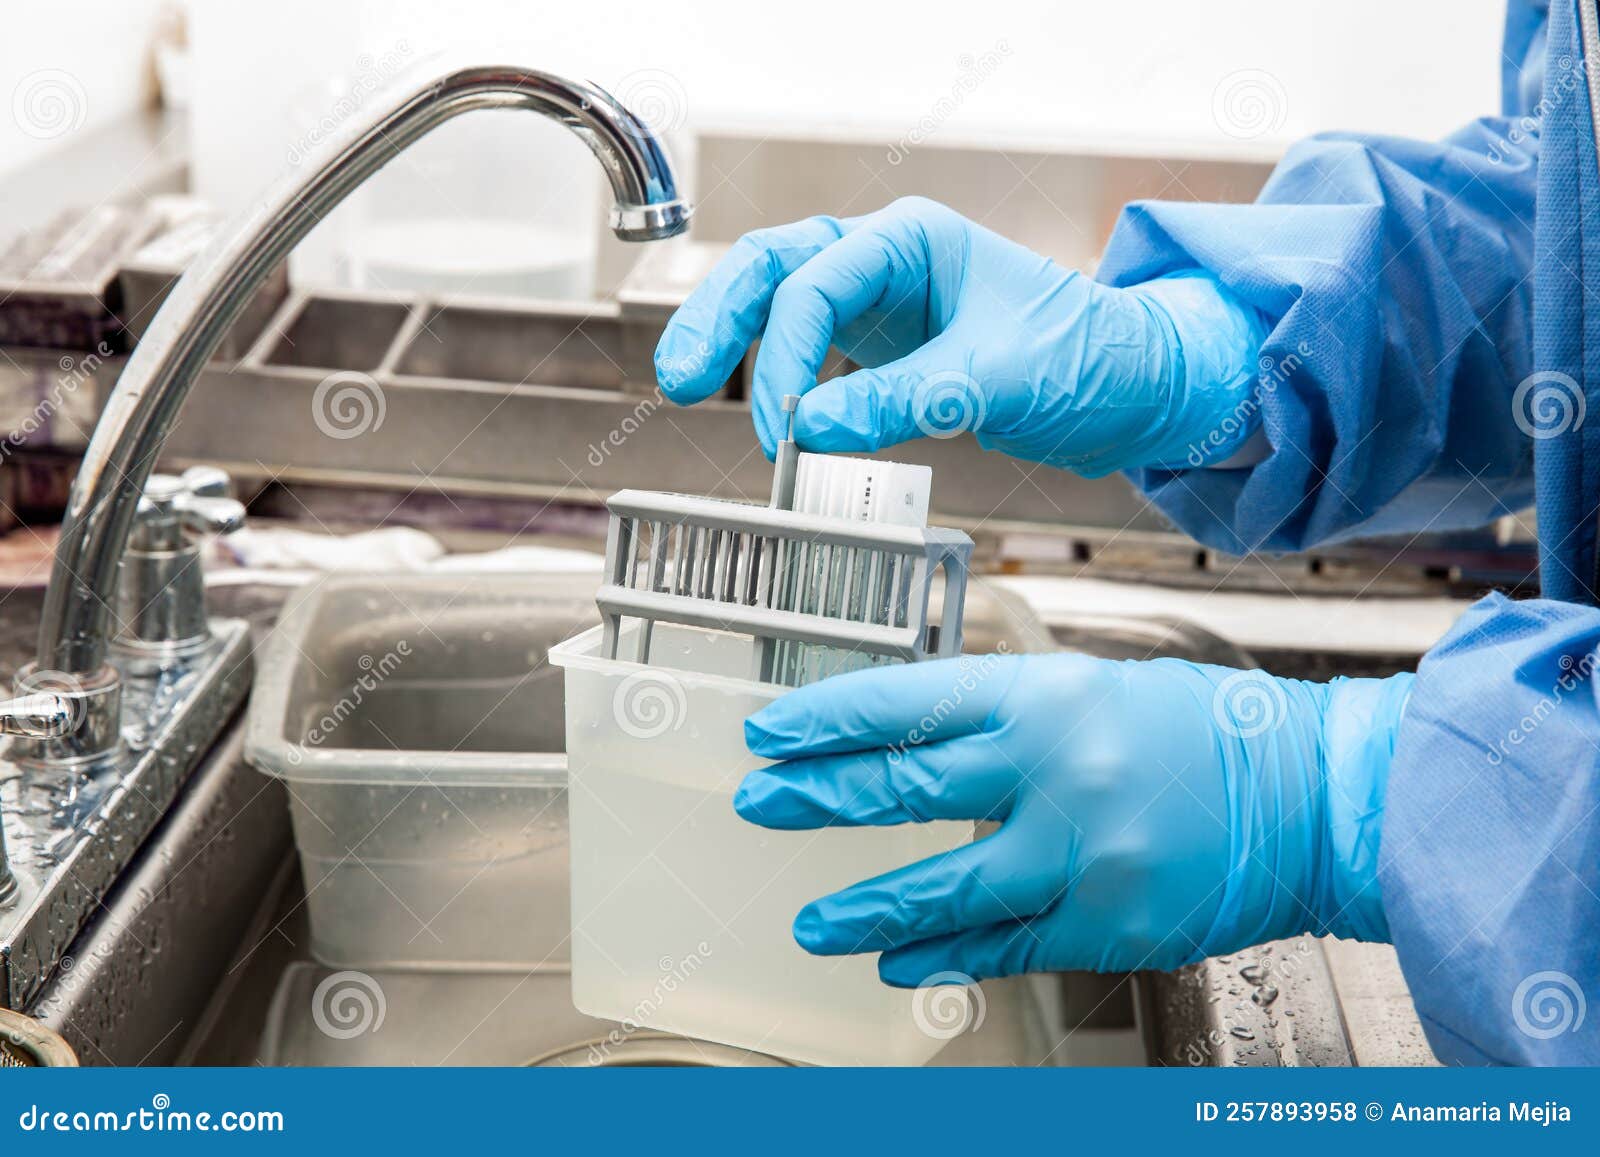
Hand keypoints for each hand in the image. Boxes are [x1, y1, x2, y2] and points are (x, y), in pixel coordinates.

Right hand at [654, 197, 1265, 473]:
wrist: (1137, 387)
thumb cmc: (1089, 357)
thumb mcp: (996, 378)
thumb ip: (902, 401)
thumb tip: (813, 431)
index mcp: (914, 240)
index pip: (815, 281)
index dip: (785, 354)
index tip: (785, 424)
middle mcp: (886, 260)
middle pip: (772, 268)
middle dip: (719, 317)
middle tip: (679, 376)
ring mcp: (879, 303)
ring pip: (778, 303)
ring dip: (733, 340)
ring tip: (686, 382)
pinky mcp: (880, 349)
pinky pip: (807, 352)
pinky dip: (776, 378)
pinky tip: (758, 412)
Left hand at [736, 653, 1410, 982]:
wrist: (1315, 796)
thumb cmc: (1207, 732)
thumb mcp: (1096, 689)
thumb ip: (1006, 716)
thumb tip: (906, 742)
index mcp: (1048, 696)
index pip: (909, 702)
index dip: (829, 719)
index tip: (774, 731)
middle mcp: (1057, 770)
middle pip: (905, 788)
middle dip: (818, 798)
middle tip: (762, 804)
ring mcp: (1080, 854)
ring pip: (941, 888)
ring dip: (864, 908)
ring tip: (811, 922)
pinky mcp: (1107, 924)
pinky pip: (1003, 945)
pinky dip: (943, 955)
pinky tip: (899, 961)